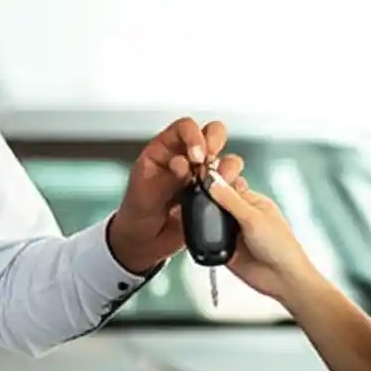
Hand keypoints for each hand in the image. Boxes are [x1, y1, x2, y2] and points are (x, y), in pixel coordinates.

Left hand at [107, 117, 244, 274]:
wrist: (143, 241)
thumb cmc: (137, 212)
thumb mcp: (144, 194)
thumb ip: (164, 178)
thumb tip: (182, 163)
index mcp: (164, 150)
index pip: (183, 128)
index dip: (194, 136)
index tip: (196, 155)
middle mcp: (186, 157)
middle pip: (211, 134)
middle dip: (215, 143)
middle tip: (209, 160)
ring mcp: (201, 175)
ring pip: (225, 158)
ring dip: (227, 167)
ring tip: (218, 183)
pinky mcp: (213, 194)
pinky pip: (231, 185)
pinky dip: (233, 188)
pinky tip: (226, 196)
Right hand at [205, 174, 318, 303]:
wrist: (282, 279)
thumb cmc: (282, 247)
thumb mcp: (254, 218)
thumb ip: (231, 200)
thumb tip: (213, 181)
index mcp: (254, 203)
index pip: (229, 186)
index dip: (215, 182)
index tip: (199, 178)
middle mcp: (243, 217)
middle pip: (218, 202)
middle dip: (207, 201)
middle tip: (191, 196)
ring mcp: (234, 233)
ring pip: (212, 221)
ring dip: (204, 219)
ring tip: (192, 214)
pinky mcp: (226, 249)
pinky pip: (209, 240)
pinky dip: (203, 237)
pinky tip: (197, 234)